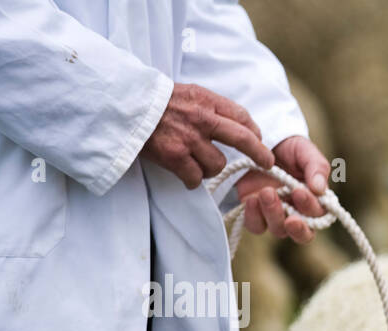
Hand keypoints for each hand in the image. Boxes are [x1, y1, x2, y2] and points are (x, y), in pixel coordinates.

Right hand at [141, 83, 273, 188]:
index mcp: (205, 100)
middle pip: (243, 139)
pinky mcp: (175, 157)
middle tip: (267, 163)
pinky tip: (185, 175)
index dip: (254, 131)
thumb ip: (209, 107)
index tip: (258, 139)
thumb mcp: (186, 93)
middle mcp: (202, 120)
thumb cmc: (152, 100)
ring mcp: (189, 140)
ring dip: (211, 169)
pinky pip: (195, 178)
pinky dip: (192, 180)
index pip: (241, 116)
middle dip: (259, 153)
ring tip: (197, 163)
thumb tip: (234, 124)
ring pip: (218, 165)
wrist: (120, 104)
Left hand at [234, 136, 331, 243]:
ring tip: (266, 193)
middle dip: (297, 229)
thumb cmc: (289, 148)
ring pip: (278, 230)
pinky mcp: (255, 214)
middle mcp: (298, 212)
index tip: (299, 192)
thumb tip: (320, 189)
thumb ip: (317, 168)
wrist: (260, 142)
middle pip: (302, 234)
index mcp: (315, 200)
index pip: (319, 215)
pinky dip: (253, 217)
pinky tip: (251, 200)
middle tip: (291, 220)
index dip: (310, 208)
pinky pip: (256, 226)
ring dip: (273, 215)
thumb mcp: (305, 151)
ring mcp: (276, 215)